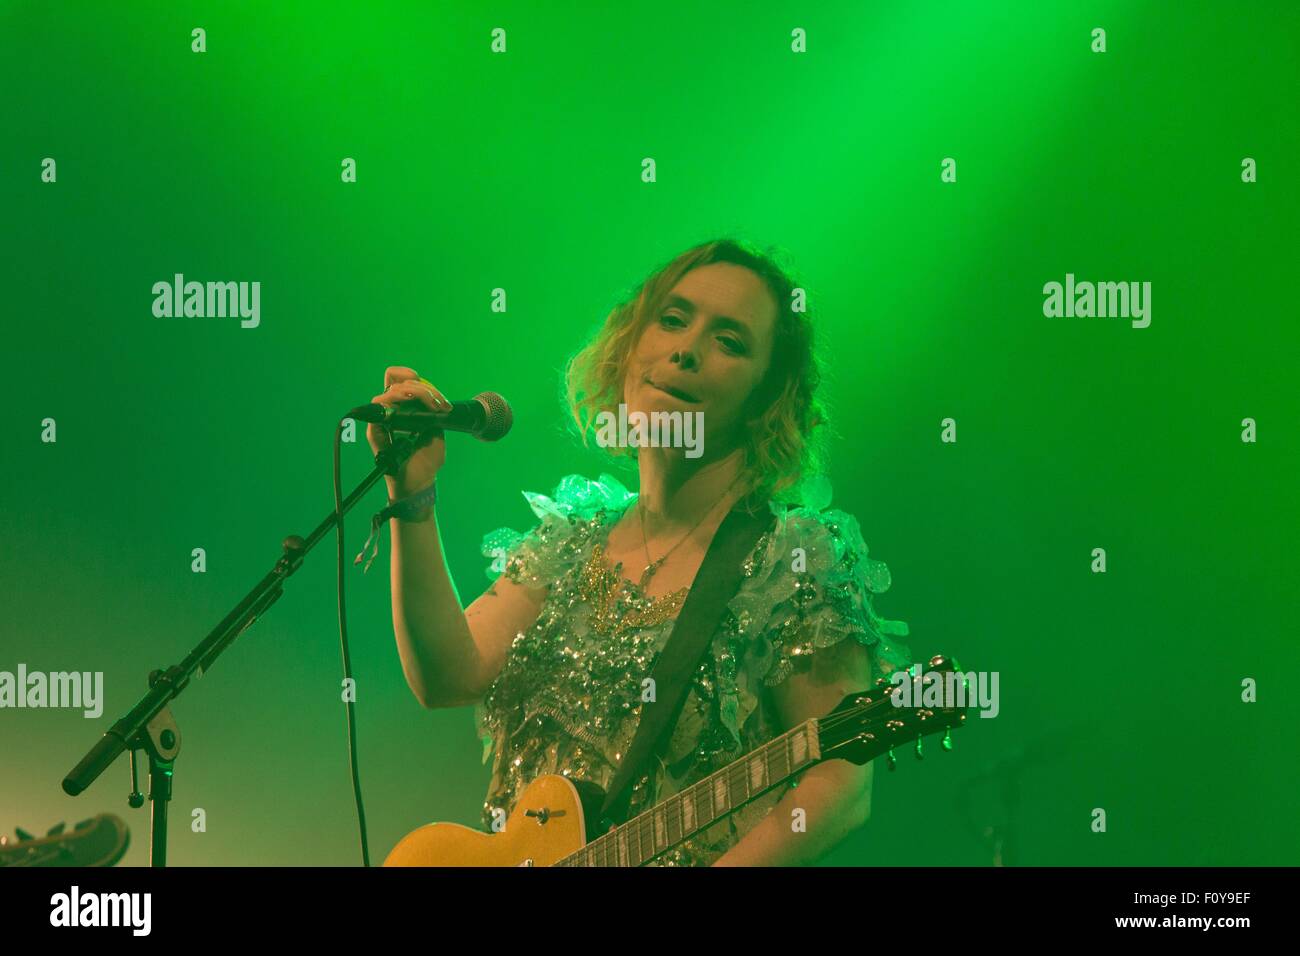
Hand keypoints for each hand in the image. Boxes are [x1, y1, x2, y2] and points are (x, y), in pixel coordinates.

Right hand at [365, 366, 448, 496]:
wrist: (420, 482)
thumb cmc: (427, 459)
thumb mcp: (436, 431)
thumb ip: (432, 412)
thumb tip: (431, 397)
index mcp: (404, 409)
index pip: (400, 380)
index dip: (413, 377)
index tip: (434, 393)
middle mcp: (391, 411)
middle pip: (398, 382)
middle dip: (425, 388)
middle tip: (441, 405)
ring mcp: (382, 420)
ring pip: (391, 390)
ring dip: (417, 393)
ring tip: (435, 407)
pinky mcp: (376, 430)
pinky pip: (378, 407)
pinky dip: (397, 402)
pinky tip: (415, 412)